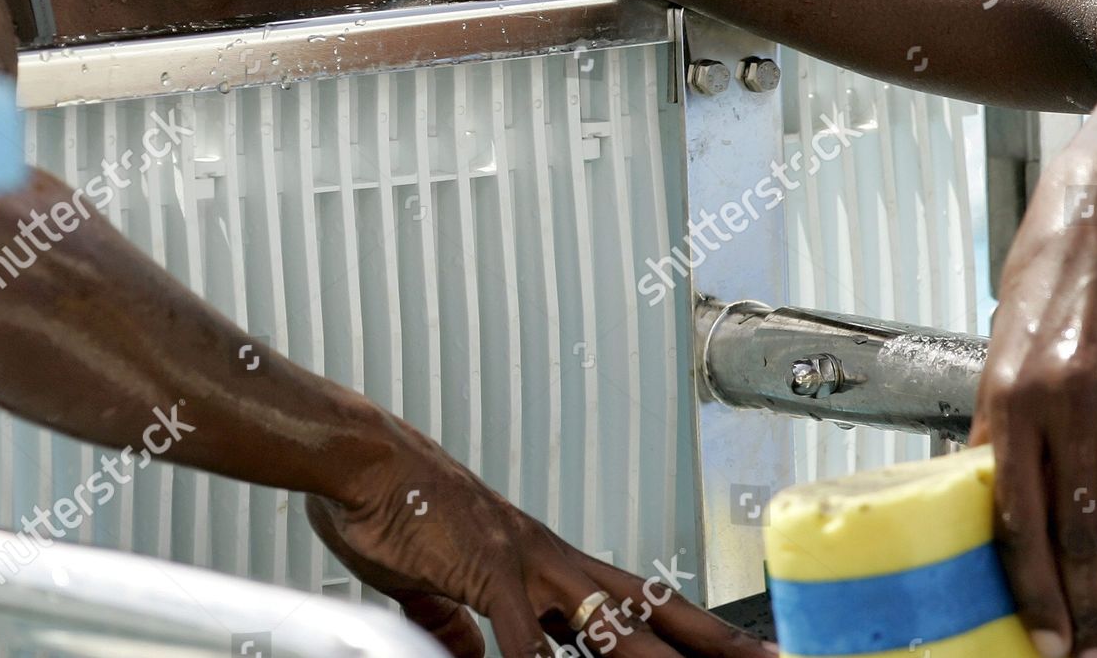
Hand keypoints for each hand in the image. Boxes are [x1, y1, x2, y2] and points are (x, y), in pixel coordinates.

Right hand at [306, 410, 772, 657]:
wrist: (362, 457)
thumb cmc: (397, 506)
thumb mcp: (437, 582)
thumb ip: (461, 624)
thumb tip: (471, 656)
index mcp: (544, 562)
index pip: (635, 605)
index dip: (688, 635)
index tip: (734, 654)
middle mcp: (549, 558)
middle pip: (650, 609)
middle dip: (712, 644)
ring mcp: (523, 561)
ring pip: (608, 622)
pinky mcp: (485, 568)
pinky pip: (521, 634)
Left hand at [973, 108, 1096, 657]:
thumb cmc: (1053, 251)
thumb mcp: (1006, 323)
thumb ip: (1006, 402)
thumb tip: (999, 471)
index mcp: (1006, 384)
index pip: (1013, 509)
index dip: (1030, 582)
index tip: (1043, 638)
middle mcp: (1062, 397)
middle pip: (1074, 528)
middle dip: (1085, 607)